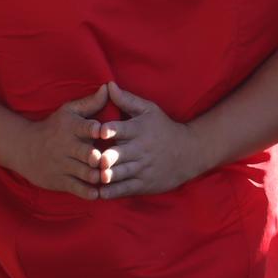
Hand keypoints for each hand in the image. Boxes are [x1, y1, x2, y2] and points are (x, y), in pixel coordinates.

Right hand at [5, 85, 111, 198]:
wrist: (24, 148)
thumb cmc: (54, 127)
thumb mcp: (68, 111)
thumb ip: (91, 103)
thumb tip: (109, 87)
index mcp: (71, 127)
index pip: (86, 127)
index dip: (97, 130)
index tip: (104, 132)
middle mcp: (67, 146)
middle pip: (88, 155)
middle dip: (101, 159)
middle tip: (113, 161)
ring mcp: (63, 165)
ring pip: (86, 174)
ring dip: (100, 177)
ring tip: (111, 177)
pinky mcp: (61, 181)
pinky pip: (78, 189)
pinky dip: (90, 192)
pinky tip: (100, 191)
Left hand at [96, 82, 208, 199]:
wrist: (188, 153)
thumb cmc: (163, 128)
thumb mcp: (148, 110)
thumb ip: (126, 100)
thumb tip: (108, 85)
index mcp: (138, 130)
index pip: (121, 129)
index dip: (109, 130)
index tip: (99, 131)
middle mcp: (139, 150)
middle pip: (117, 155)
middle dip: (103, 158)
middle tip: (90, 159)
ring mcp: (141, 169)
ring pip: (119, 174)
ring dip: (104, 176)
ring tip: (90, 177)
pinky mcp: (143, 184)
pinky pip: (125, 189)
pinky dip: (111, 192)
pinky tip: (99, 193)